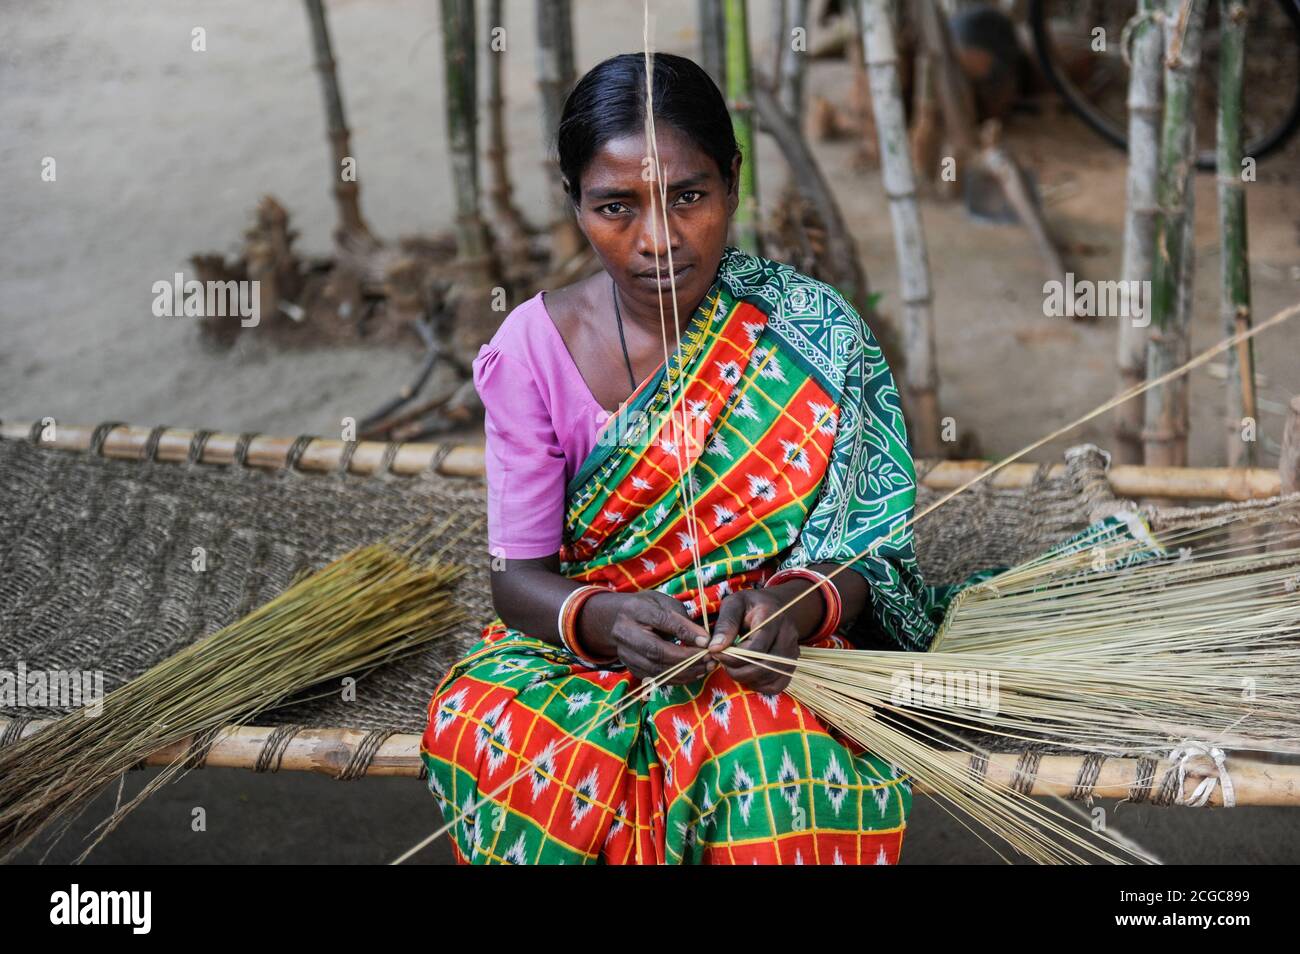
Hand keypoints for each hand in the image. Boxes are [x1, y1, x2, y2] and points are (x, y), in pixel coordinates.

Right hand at [579, 590, 714, 684]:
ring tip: (706, 667)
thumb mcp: (663, 602)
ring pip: (656, 669)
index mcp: (634, 610)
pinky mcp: (631, 668)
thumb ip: (681, 618)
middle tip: (709, 658)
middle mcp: (625, 633)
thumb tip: (703, 639)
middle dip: (686, 658)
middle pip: (656, 650)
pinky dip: (677, 678)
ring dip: (685, 671)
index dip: (685, 632)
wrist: (619, 620)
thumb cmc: (648, 608)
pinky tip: (694, 673)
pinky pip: (656, 678)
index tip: (706, 641)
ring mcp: (625, 654)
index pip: (662, 621)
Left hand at [706, 587, 803, 692]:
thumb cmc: (749, 605)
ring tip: (732, 667)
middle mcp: (788, 635)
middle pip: (765, 666)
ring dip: (747, 678)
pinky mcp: (792, 664)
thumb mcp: (733, 604)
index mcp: (772, 618)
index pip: (756, 648)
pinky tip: (747, 674)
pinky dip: (760, 685)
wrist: (774, 607)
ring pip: (770, 677)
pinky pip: (778, 684)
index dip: (733, 656)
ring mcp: (792, 651)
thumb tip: (715, 648)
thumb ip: (725, 624)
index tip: (716, 653)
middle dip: (738, 671)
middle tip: (722, 663)